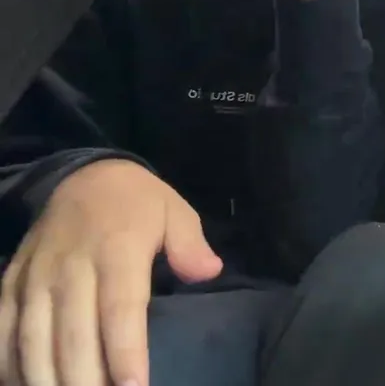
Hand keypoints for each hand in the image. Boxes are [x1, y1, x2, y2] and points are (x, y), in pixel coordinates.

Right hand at [0, 160, 221, 385]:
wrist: (83, 175)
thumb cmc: (137, 203)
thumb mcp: (174, 211)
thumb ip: (190, 245)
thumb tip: (209, 272)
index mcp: (117, 249)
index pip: (120, 309)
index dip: (125, 351)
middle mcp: (71, 266)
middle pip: (74, 333)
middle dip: (86, 378)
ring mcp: (36, 276)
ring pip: (33, 336)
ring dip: (45, 377)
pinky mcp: (12, 282)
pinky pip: (3, 326)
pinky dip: (8, 360)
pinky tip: (22, 385)